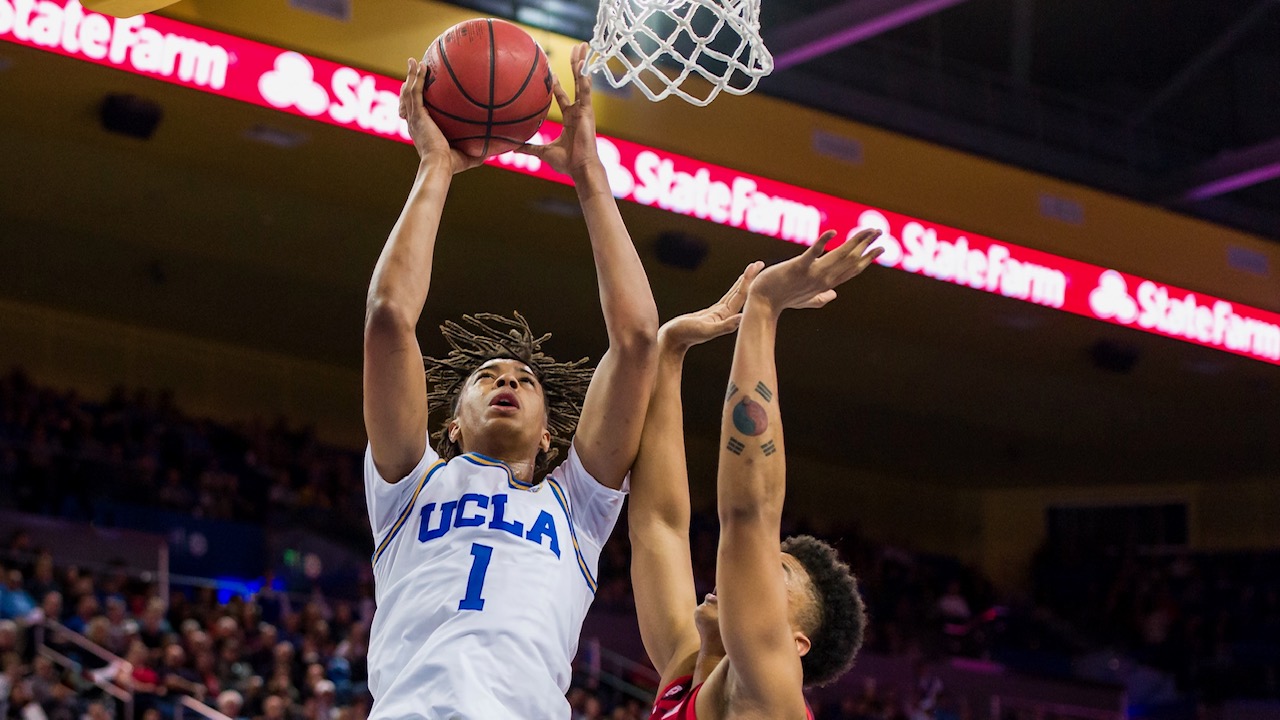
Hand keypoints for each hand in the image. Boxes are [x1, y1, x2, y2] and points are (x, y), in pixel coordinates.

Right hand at [398, 57, 482, 173]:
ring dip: (411, 75)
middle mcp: (415, 123)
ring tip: (413, 61)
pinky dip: (416, 78)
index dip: (417, 101)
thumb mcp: (468, 155)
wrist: (440, 166)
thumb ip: (478, 150)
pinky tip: (420, 66)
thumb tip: (496, 148)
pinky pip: (415, 92)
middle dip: (410, 84)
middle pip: (409, 99)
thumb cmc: (452, 165)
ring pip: (408, 92)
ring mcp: (415, 118)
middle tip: (414, 70)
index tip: (422, 92)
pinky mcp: (417, 115)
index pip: (417, 111)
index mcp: (422, 130)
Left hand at [514, 43, 597, 175]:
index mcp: (569, 118)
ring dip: (582, 63)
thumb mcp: (542, 152)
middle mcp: (578, 110)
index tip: (550, 73)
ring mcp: (584, 109)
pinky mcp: (588, 111)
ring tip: (582, 46)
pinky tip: (583, 62)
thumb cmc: (566, 163)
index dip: (556, 84)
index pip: (562, 96)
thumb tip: (510, 148)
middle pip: (576, 83)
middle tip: (574, 50)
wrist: (580, 168)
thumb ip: (528, 148)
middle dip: (575, 66)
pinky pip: (586, 90)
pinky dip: (585, 76)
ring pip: (583, 80)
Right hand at [659, 262, 763, 350]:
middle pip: (740, 294)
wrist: (671, 341)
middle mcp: (724, 316)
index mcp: (726, 317)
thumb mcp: (705, 330)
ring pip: (733, 296)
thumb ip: (725, 326)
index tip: (757, 266)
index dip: (749, 280)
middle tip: (759, 264)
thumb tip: (743, 317)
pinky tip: (734, 290)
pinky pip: (725, 300)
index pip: (741, 295)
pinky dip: (731, 292)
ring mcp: (718, 316)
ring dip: (741, 284)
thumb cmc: (685, 335)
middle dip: (749, 279)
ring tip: (750, 272)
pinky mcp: (710, 315)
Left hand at [749, 229, 882, 313]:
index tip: (879, 248)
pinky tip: (833, 232)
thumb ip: (820, 298)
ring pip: (839, 255)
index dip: (867, 259)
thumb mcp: (805, 300)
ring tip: (869, 230)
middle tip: (880, 231)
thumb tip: (833, 295)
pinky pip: (812, 254)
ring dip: (855, 241)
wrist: (762, 303)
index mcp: (826, 284)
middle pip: (850, 260)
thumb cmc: (781, 300)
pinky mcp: (797, 267)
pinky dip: (822, 242)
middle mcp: (823, 279)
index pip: (851, 270)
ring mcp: (812, 274)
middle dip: (866, 245)